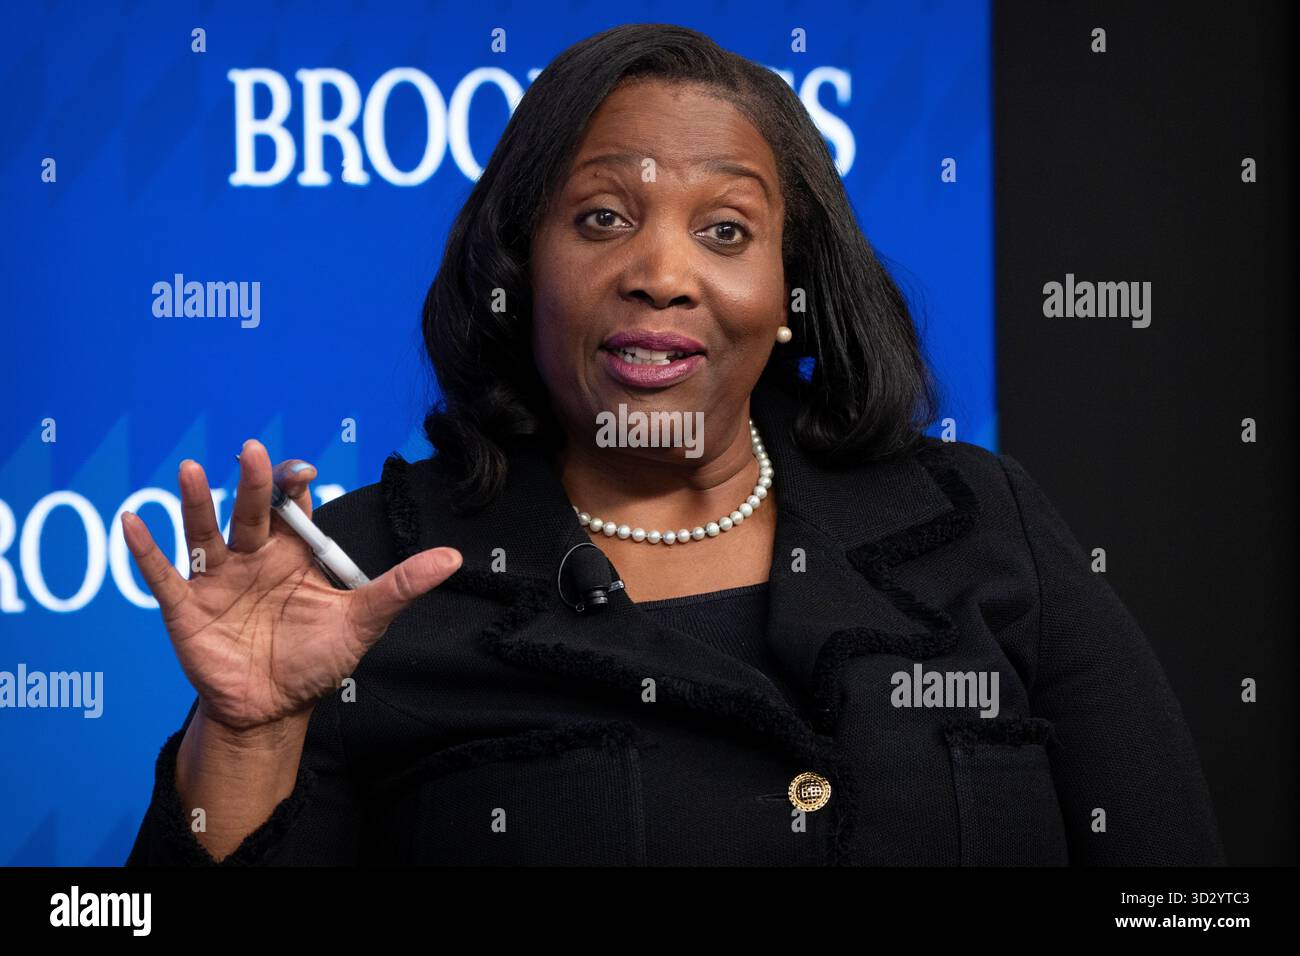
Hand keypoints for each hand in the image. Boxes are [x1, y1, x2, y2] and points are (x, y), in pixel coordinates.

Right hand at [122, 439, 461, 732]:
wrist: (275, 710)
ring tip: (188, 470)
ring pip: (204, 532)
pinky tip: (134, 522)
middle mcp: (253, 557)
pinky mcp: (187, 608)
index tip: (301, 473)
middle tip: (251, 454)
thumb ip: (401, 586)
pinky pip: (164, 575)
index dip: (294, 486)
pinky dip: (149, 551)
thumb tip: (453, 558)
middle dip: (251, 484)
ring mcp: (218, 579)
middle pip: (250, 511)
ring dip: (195, 503)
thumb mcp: (362, 620)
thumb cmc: (317, 659)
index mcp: (293, 553)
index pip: (292, 507)